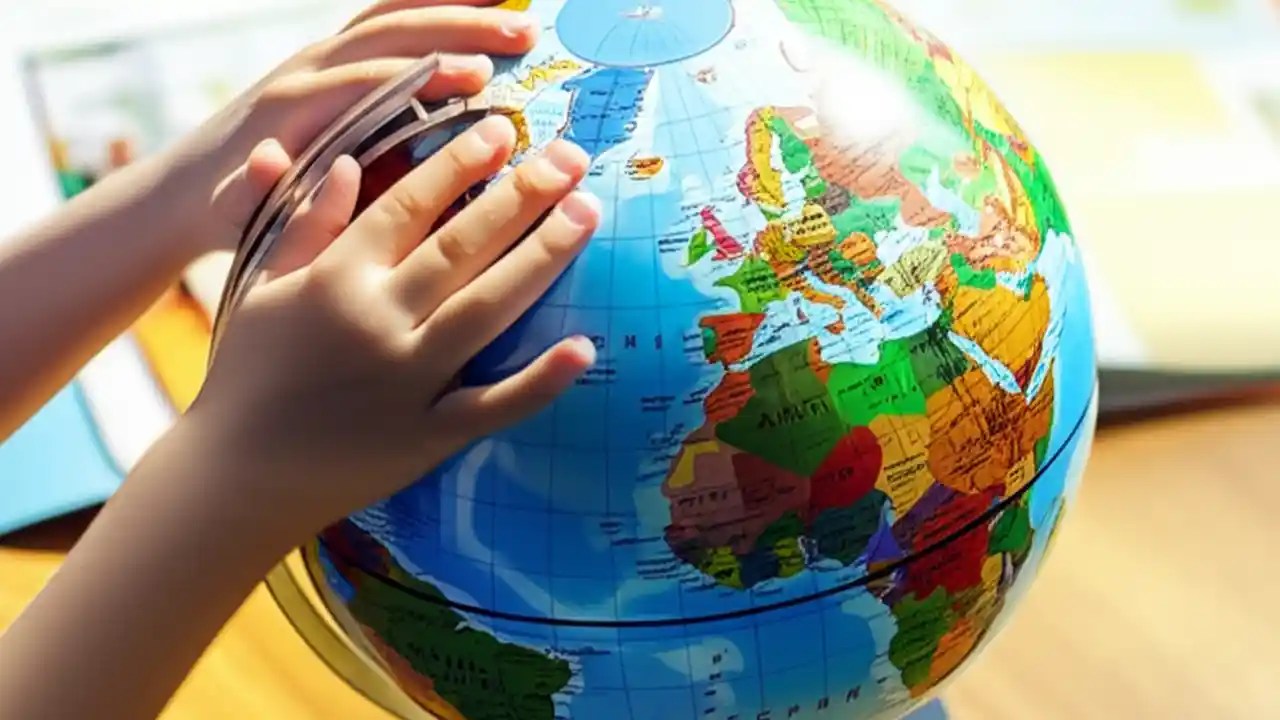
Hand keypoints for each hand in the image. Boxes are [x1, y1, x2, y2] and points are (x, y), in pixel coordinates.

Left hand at [162, 0, 540, 257]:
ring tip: (518, 11)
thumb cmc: (222, 215)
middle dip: (457, 29)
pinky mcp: (331, 59)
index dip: (424, 76)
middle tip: (521, 37)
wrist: (186, 188)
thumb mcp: (232, 214)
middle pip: (390, 33)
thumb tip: (269, 159)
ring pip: (392, 15)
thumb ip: (253, 189)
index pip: (367, 79)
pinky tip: (483, 5)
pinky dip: (434, 5)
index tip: (481, 80)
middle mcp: (306, 69)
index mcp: (293, 108)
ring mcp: (319, 58)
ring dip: (455, 7)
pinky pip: (388, 21)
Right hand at [189, 114, 598, 545]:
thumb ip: (305, 224)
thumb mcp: (260, 286)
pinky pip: (492, 407)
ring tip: (587, 213)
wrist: (233, 478)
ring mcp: (407, 381)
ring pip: (486, 308)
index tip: (505, 128)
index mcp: (335, 279)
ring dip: (541, 258)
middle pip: (461, 246)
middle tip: (570, 157)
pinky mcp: (428, 437)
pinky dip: (538, 381)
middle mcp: (376, 321)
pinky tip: (584, 347)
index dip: (460, 163)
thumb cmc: (245, 374)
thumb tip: (343, 163)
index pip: (409, 206)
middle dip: (521, 196)